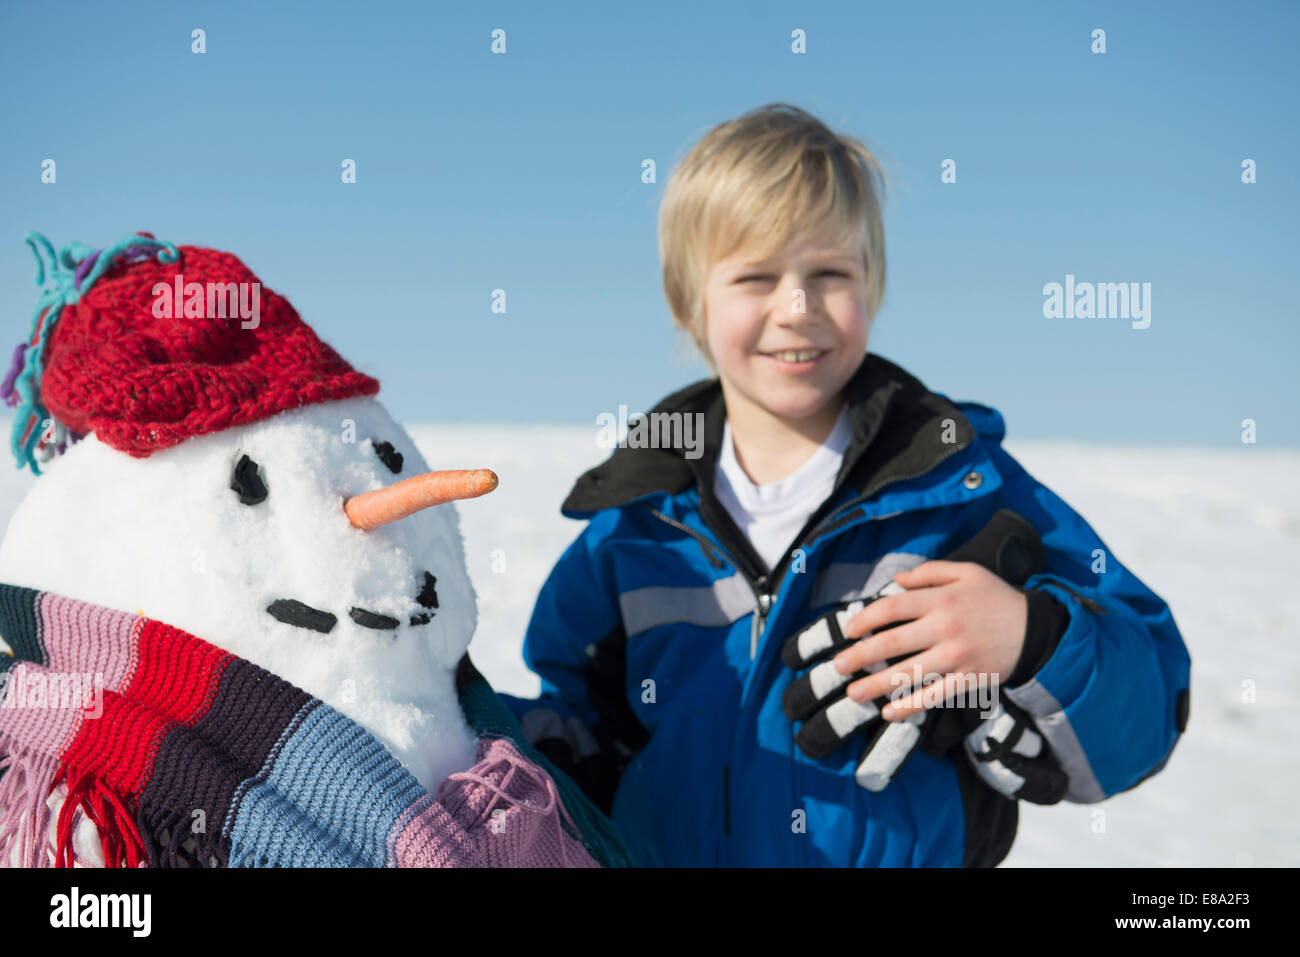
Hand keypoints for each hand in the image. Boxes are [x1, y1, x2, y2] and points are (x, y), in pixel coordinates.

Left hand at [779, 509, 1045, 792]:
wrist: (1036, 629)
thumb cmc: (996, 597)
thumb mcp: (967, 572)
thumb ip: (929, 572)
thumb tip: (896, 581)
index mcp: (941, 600)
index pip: (891, 608)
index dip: (865, 619)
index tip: (848, 631)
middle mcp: (945, 628)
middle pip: (893, 642)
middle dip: (860, 656)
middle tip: (838, 666)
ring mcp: (956, 657)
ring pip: (909, 673)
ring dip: (877, 685)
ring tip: (852, 694)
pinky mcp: (969, 680)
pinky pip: (935, 696)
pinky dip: (911, 706)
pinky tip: (889, 712)